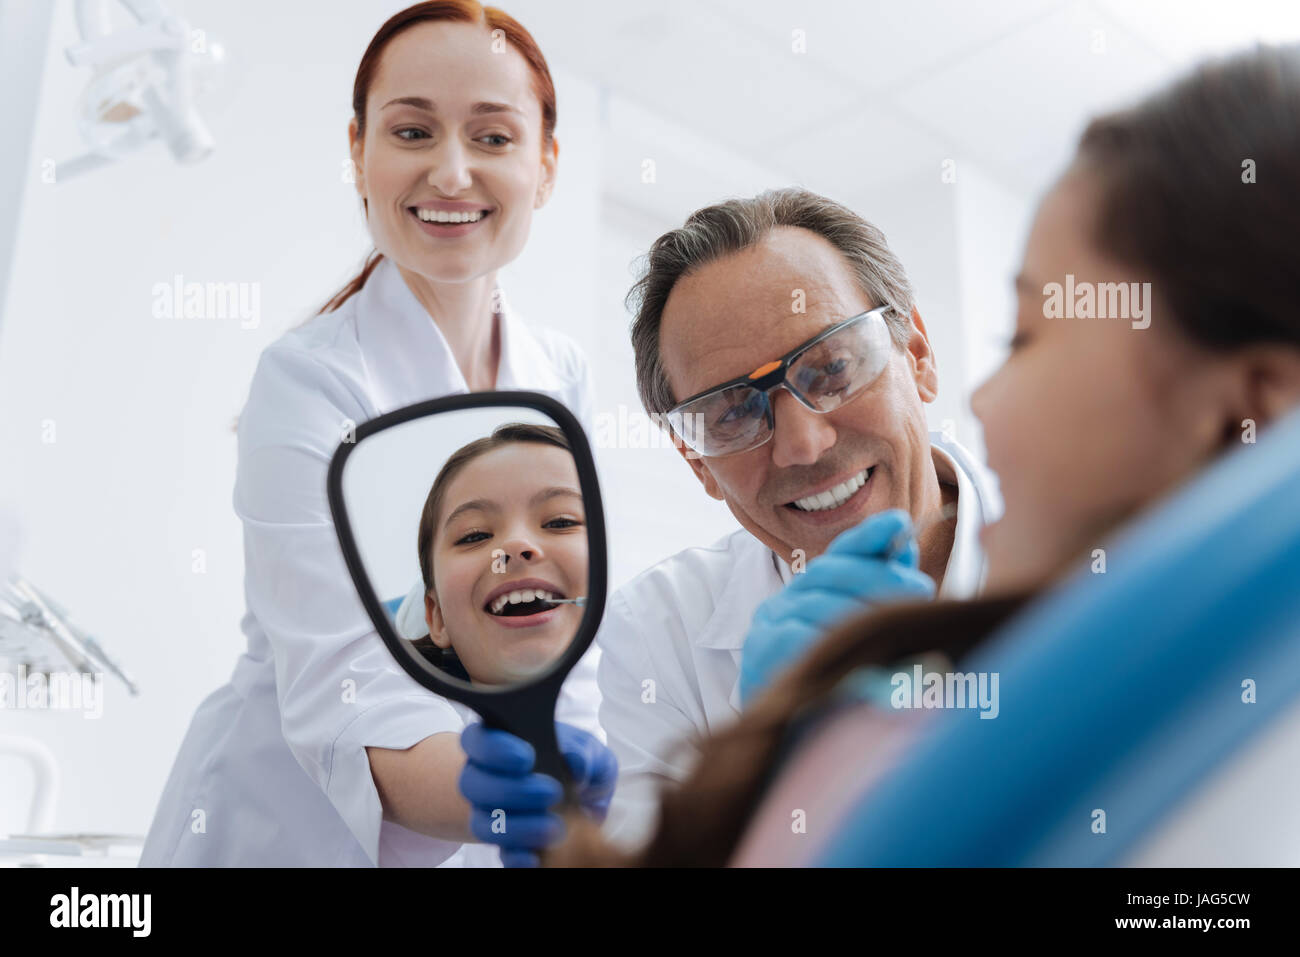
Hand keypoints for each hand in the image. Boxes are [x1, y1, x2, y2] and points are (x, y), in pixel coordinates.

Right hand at [458, 721, 617, 867]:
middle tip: (551, 792)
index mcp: (501, 742)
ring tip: (555, 827)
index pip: (478, 740)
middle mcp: (486, 777)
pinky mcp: (505, 844)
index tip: (526, 758)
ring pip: (482, 823)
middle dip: (512, 790)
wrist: (586, 798)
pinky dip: (517, 857)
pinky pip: (501, 854)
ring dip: (517, 828)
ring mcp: (490, 813)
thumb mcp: (588, 750)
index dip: (495, 750)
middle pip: (472, 784)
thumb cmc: (580, 764)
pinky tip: (537, 855)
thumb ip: (581, 752)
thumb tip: (574, 762)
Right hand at [739, 509, 935, 706]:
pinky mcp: (760, 651)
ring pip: (818, 603)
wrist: (781, 731)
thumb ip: (881, 594)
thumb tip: (906, 551)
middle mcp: (787, 599)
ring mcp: (770, 623)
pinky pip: (798, 636)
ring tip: (897, 621)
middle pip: (830, 572)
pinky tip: (858, 647)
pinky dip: (829, 638)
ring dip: (862, 609)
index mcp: (812, 590)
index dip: (869, 536)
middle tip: (921, 588)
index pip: (841, 552)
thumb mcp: (860, 635)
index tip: (899, 523)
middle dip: (879, 576)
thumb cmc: (829, 680)